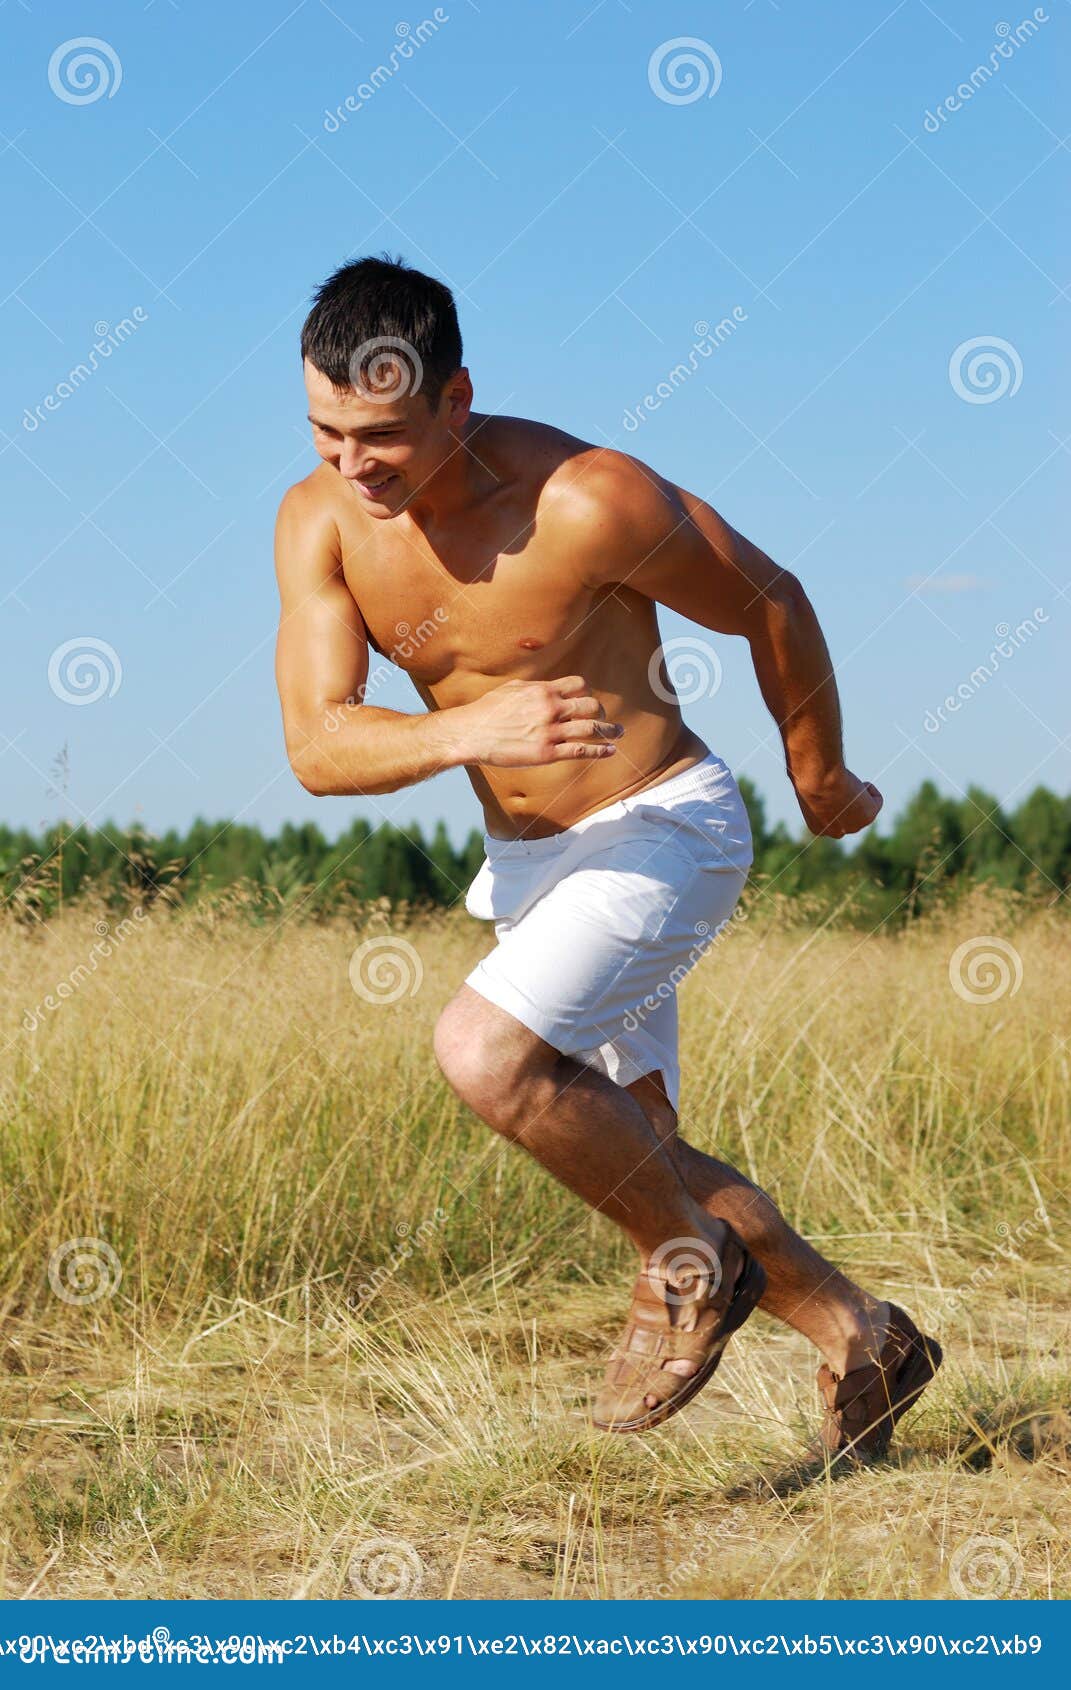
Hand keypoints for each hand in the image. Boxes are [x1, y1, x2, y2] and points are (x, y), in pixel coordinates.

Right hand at [453, 675, 624, 767]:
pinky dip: (600, 751)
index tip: (589, 700)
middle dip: (602, 712)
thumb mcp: (512, 689)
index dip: (588, 693)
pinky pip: (581, 751)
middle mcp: (551, 708)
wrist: (472, 733)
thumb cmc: (487, 710)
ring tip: (619, 733)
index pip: (579, 686)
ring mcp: (550, 731)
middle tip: (607, 718)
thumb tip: (548, 686)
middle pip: (591, 706)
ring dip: (610, 731)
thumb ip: (535, 687)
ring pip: (591, 728)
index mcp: (543, 691)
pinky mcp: (547, 753)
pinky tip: (610, 751)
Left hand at [792, 765, 882, 838]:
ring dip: (858, 794)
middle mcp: (836, 832)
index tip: (831, 787)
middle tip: (842, 784)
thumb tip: (825, 787)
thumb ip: (817, 792)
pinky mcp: (868, 817)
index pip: (832, 818)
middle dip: (849, 800)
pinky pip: (877, 801)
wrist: (818, 781)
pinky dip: (870, 788)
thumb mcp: (809, 788)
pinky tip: (857, 783)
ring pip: (863, 808)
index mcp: (818, 828)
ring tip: (847, 783)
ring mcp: (854, 827)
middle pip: (849, 814)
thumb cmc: (809, 779)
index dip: (835, 800)